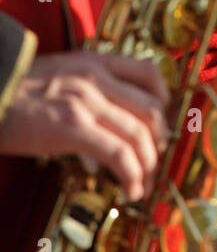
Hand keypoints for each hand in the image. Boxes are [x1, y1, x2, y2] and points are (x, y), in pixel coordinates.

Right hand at [0, 53, 168, 201]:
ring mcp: (86, 101)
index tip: (160, 124)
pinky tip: (131, 189)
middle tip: (152, 161)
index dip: (164, 102)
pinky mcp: (73, 127)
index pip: (149, 73)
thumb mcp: (60, 76)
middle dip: (159, 142)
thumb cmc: (17, 91)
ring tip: (143, 183)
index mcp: (95, 62)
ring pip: (139, 134)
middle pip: (151, 110)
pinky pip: (118, 153)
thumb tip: (105, 140)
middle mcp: (97, 78)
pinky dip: (132, 174)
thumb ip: (90, 94)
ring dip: (148, 165)